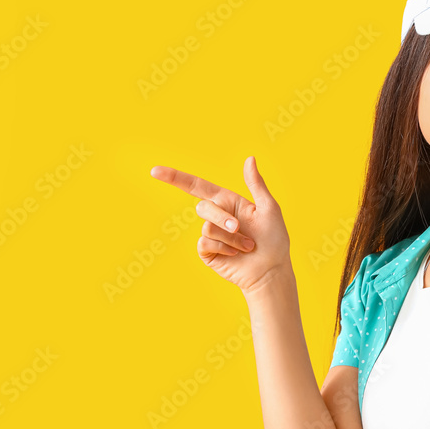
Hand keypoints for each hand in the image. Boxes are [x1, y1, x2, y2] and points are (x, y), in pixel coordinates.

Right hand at [149, 156, 291, 295]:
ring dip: (231, 237)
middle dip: (222, 219)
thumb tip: (249, 158)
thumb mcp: (268, 208)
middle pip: (203, 207)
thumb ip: (256, 184)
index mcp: (227, 202)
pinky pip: (205, 243)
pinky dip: (223, 248)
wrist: (271, 270)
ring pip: (207, 227)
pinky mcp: (208, 252)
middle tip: (240, 228)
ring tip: (247, 246)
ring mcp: (210, 235)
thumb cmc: (274, 240)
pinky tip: (235, 255)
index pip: (197, 186)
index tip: (155, 171)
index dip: (175, 178)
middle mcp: (216, 217)